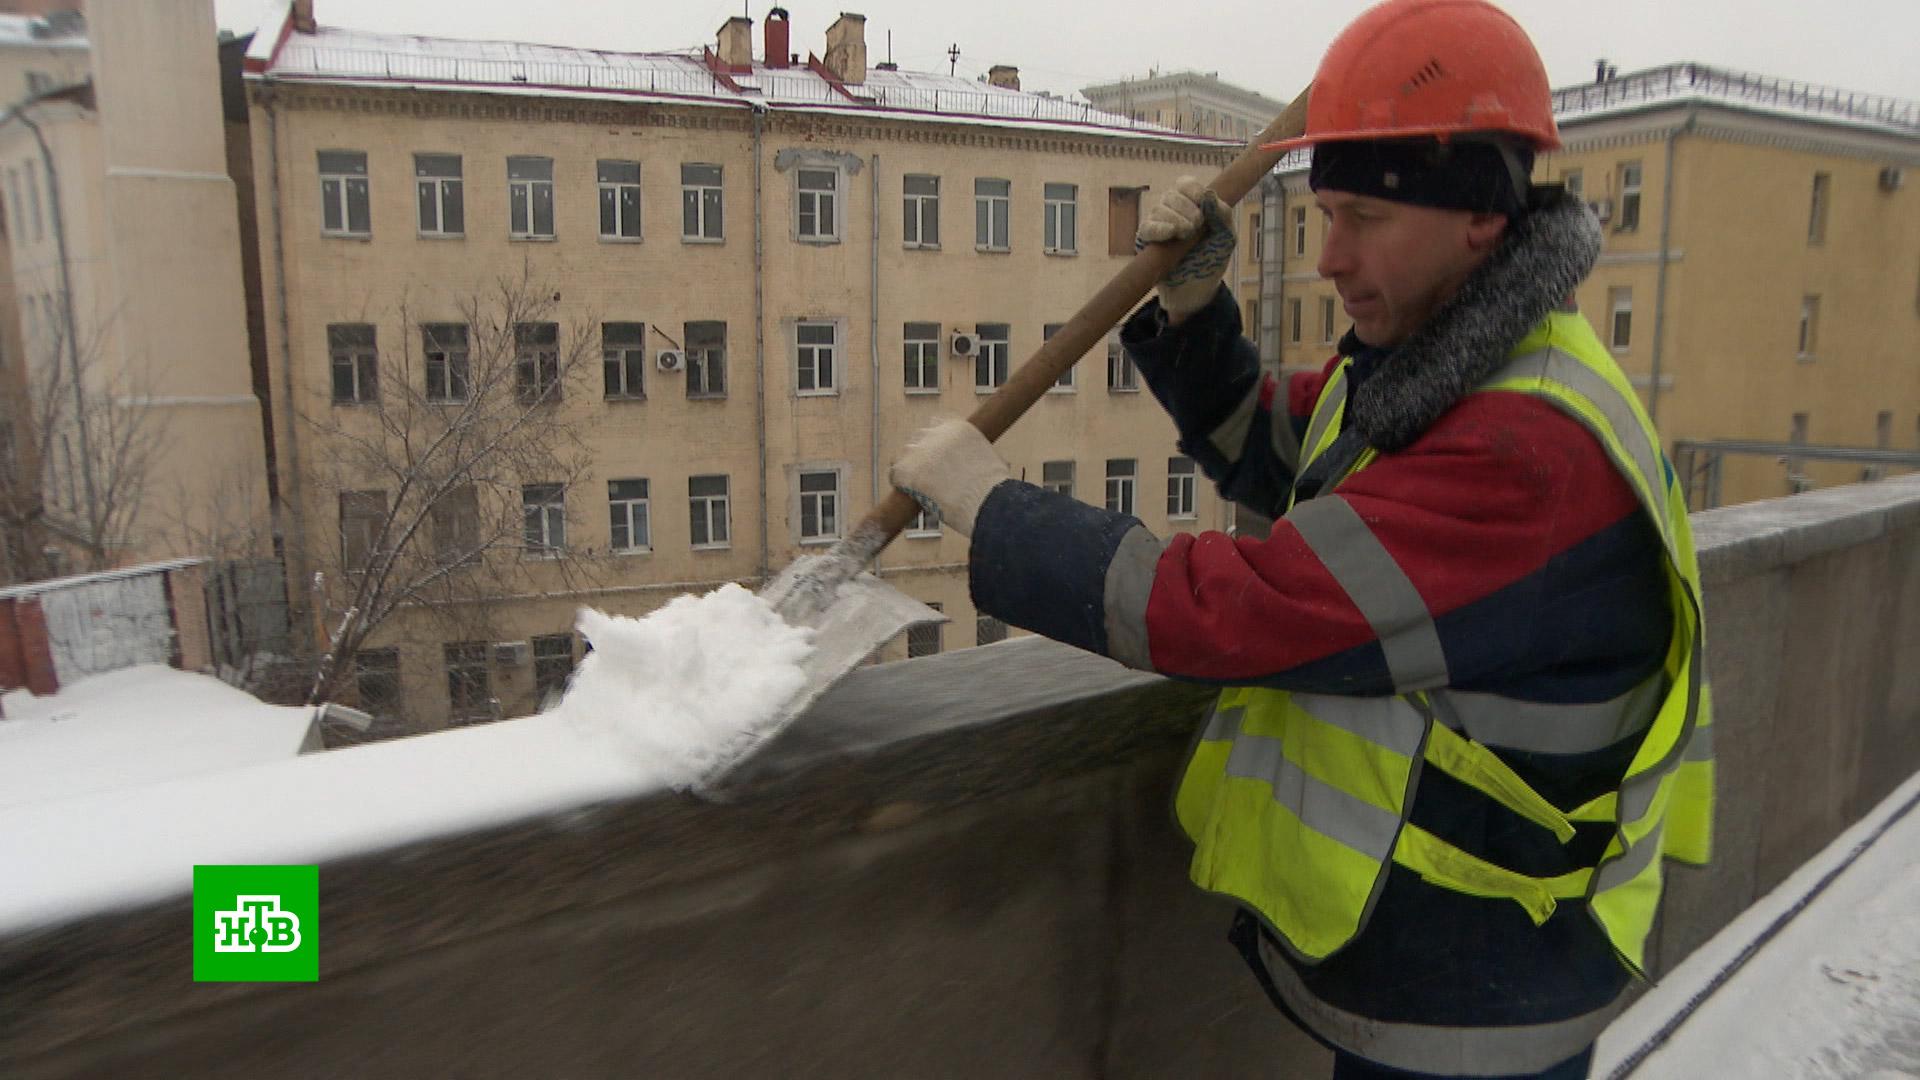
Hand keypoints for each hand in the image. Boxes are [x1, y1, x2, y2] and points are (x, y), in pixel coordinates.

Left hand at [889, 420, 1010, 537]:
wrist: (984, 501)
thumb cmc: (992, 487)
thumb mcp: (988, 457)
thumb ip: (972, 453)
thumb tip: (972, 463)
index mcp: (956, 426)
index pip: (936, 424)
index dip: (935, 442)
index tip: (937, 455)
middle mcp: (935, 433)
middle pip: (919, 439)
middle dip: (923, 455)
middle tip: (930, 474)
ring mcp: (919, 450)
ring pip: (905, 455)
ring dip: (912, 468)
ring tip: (922, 487)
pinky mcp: (906, 470)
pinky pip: (895, 474)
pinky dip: (900, 484)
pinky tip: (909, 493)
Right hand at [1135, 176, 1235, 322]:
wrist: (1197, 290)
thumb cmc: (1211, 261)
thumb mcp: (1226, 237)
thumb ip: (1222, 214)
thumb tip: (1208, 194)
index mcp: (1191, 205)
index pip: (1185, 184)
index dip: (1192, 189)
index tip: (1202, 201)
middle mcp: (1172, 212)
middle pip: (1171, 195)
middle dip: (1186, 208)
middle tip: (1197, 226)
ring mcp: (1158, 225)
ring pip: (1159, 209)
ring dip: (1175, 219)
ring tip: (1186, 235)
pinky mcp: (1146, 242)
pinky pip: (1147, 227)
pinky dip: (1159, 228)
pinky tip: (1170, 233)